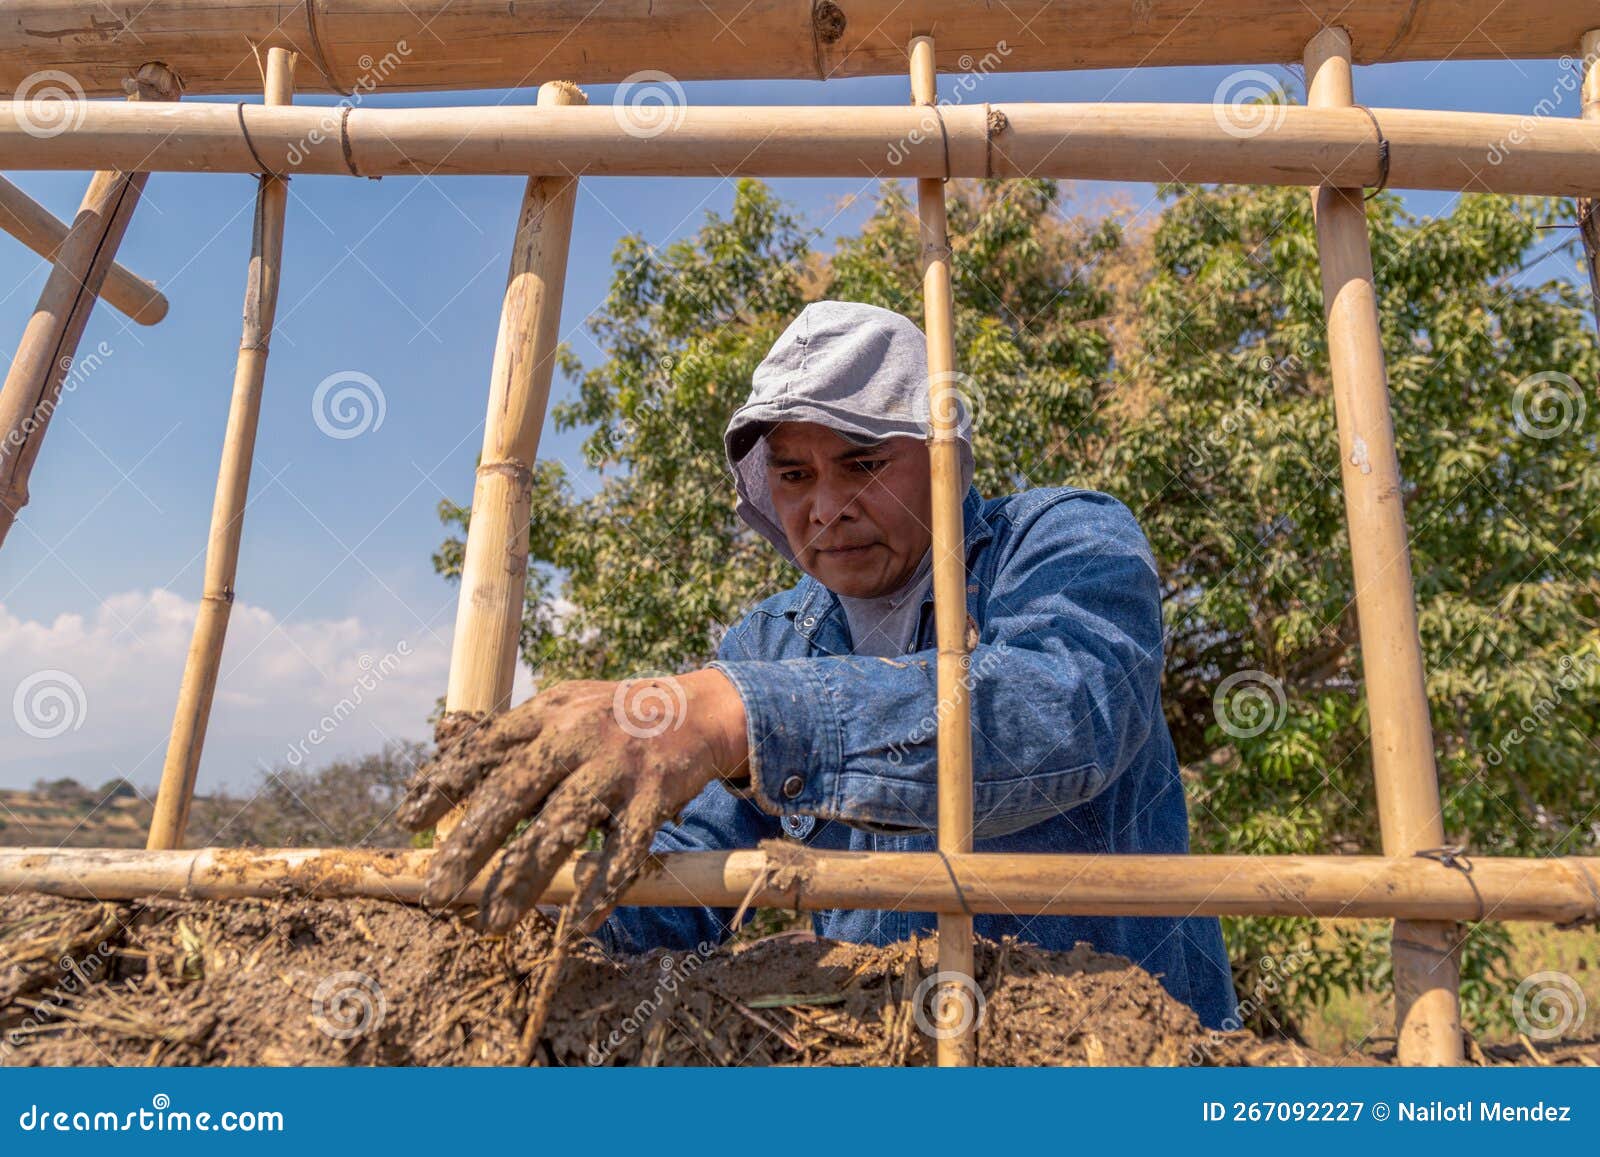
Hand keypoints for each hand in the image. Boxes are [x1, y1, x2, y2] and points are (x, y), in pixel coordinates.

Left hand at [397, 669, 748, 934]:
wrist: (696, 710)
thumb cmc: (612, 717)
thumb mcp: (562, 708)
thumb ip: (512, 738)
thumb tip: (441, 770)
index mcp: (547, 713)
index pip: (484, 748)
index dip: (444, 784)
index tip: (409, 821)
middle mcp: (578, 736)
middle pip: (513, 793)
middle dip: (471, 846)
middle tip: (438, 892)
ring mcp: (618, 767)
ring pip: (562, 829)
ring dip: (524, 882)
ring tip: (492, 924)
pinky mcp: (654, 797)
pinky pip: (624, 852)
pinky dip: (601, 890)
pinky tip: (577, 925)